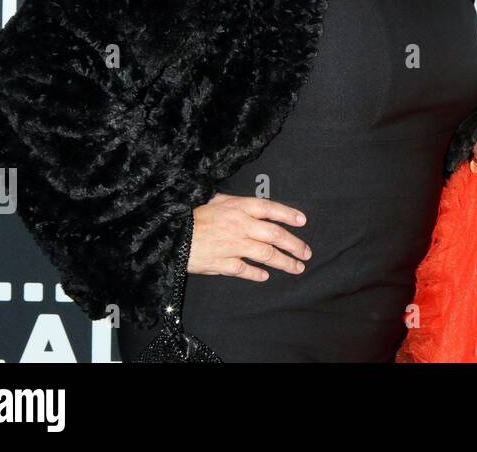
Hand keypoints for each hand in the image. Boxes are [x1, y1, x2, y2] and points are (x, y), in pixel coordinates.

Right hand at [188, 193, 311, 280]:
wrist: (169, 235)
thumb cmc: (192, 215)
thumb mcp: (216, 200)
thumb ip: (238, 204)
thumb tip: (257, 208)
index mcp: (238, 207)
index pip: (270, 208)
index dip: (288, 214)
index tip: (302, 221)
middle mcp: (239, 225)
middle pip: (274, 235)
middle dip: (294, 244)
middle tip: (306, 253)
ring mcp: (232, 245)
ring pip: (266, 254)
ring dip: (284, 262)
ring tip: (297, 268)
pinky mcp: (222, 263)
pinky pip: (245, 270)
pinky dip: (257, 274)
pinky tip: (265, 276)